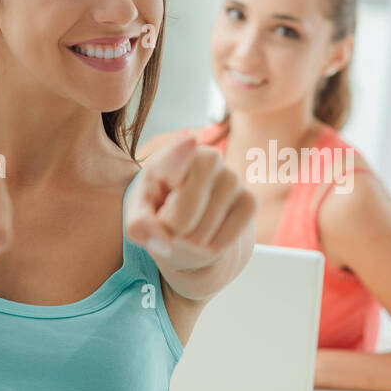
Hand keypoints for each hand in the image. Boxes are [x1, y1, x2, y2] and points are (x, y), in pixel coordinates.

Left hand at [125, 135, 255, 271]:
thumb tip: (166, 244)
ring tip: (189, 222)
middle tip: (172, 216)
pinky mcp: (251, 202)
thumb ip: (139, 225)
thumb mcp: (139, 213)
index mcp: (175, 153)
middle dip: (170, 230)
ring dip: (188, 241)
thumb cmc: (160, 208)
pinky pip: (220, 244)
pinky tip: (207, 230)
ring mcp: (234, 179)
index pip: (177, 158)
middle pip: (181, 220)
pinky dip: (208, 248)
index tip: (189, 143)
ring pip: (199, 237)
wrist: (190, 218)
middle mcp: (209, 158)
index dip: (180, 154)